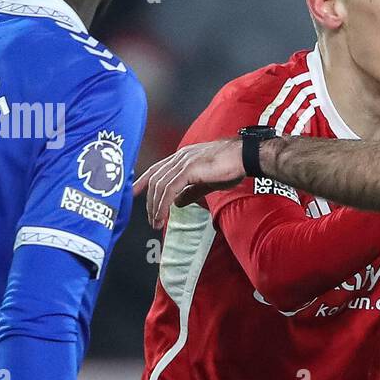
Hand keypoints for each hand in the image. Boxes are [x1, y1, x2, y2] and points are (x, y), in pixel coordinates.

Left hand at [132, 138, 246, 227]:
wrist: (245, 157)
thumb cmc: (231, 166)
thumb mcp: (206, 182)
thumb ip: (191, 192)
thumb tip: (178, 203)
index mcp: (182, 158)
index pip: (156, 170)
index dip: (143, 182)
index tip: (134, 193)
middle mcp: (179, 157)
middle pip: (155, 180)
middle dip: (149, 202)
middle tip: (151, 219)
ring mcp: (183, 162)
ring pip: (159, 185)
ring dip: (155, 206)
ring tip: (156, 221)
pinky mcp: (189, 169)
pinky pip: (170, 188)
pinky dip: (163, 204)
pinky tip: (163, 214)